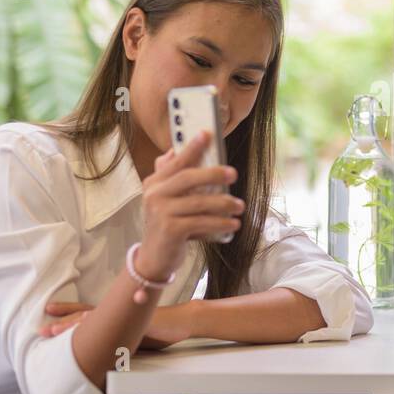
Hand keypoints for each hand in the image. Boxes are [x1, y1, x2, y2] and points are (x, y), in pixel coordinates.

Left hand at [41, 300, 193, 347]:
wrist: (183, 321)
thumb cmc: (163, 328)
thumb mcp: (138, 333)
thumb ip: (123, 338)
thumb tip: (110, 350)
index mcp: (116, 316)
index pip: (88, 313)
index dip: (68, 313)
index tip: (49, 312)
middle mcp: (116, 315)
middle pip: (84, 316)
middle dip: (62, 322)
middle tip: (42, 329)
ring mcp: (123, 320)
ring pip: (92, 321)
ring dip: (71, 327)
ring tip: (52, 332)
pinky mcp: (132, 326)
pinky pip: (111, 330)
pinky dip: (96, 331)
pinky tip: (83, 334)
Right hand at [140, 129, 243, 277]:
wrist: (154, 258)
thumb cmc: (166, 224)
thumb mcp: (164, 199)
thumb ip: (169, 176)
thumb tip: (172, 151)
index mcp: (154, 183)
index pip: (175, 161)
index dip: (191, 147)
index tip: (207, 135)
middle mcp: (154, 195)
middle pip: (187, 178)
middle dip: (213, 174)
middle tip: (233, 173)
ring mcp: (160, 213)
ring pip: (199, 202)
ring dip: (224, 203)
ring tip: (239, 206)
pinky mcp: (170, 230)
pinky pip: (201, 222)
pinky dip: (220, 223)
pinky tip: (233, 224)